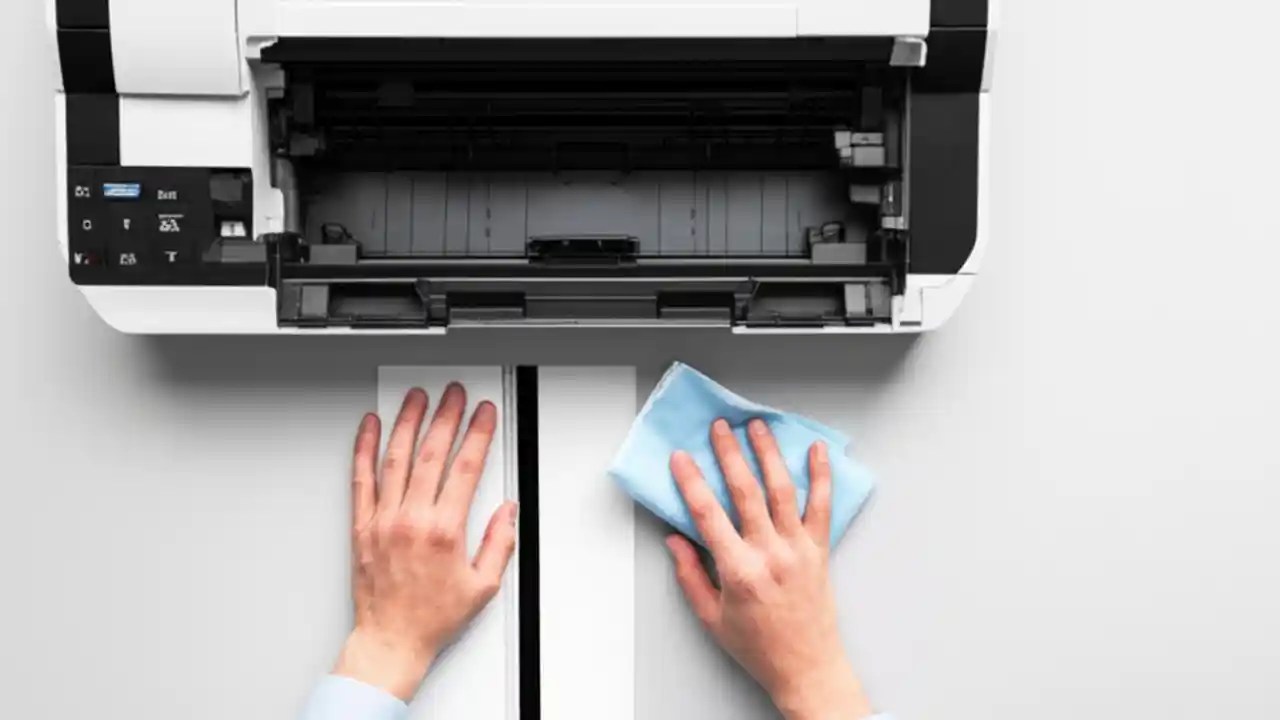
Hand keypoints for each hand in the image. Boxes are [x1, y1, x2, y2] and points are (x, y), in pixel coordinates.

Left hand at [334, 384, 517, 701]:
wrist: (390, 640)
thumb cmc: (431, 618)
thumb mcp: (483, 586)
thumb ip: (499, 543)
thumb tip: (507, 512)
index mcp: (445, 531)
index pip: (466, 468)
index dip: (478, 435)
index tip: (484, 415)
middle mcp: (412, 520)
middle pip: (432, 454)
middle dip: (447, 417)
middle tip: (455, 395)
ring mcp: (384, 520)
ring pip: (396, 458)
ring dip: (408, 422)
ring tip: (417, 398)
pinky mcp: (362, 526)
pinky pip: (362, 479)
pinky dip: (366, 449)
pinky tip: (371, 427)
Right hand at [666, 419, 873, 719]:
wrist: (807, 667)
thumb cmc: (758, 646)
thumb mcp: (711, 618)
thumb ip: (690, 575)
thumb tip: (675, 540)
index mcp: (738, 571)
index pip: (708, 515)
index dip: (691, 482)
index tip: (681, 458)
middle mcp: (770, 554)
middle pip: (746, 492)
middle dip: (730, 454)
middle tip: (720, 427)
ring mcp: (798, 549)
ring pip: (782, 490)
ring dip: (769, 454)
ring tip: (759, 427)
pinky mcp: (820, 550)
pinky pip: (823, 506)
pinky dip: (821, 476)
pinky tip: (817, 451)